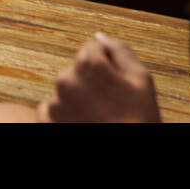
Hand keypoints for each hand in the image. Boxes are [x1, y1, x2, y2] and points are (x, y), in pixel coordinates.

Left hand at [37, 33, 161, 122]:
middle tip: (109, 102)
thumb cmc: (138, 119)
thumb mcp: (141, 80)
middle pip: (76, 69)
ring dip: (77, 98)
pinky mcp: (47, 119)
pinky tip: (82, 122)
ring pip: (66, 89)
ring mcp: (55, 102)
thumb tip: (100, 37)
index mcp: (88, 65)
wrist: (127, 151)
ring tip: (97, 114)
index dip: (106, 63)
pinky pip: (52, 109)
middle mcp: (66, 80)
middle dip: (89, 81)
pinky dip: (64, 114)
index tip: (115, 82)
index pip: (91, 48)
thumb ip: (120, 51)